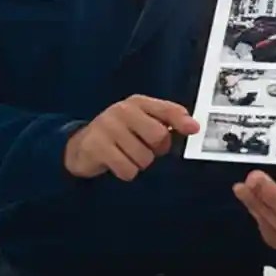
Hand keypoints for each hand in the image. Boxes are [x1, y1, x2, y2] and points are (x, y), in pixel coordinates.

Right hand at [64, 95, 200, 180]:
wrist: (82, 145)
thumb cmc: (120, 134)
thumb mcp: (142, 121)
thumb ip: (167, 120)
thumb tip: (193, 126)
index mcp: (137, 103)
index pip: (166, 109)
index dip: (181, 121)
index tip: (193, 130)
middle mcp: (122, 111)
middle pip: (158, 137)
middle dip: (155, 150)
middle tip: (143, 148)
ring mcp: (108, 127)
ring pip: (143, 158)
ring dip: (138, 163)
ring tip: (126, 155)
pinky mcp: (97, 146)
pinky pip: (127, 169)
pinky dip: (126, 172)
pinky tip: (116, 163)